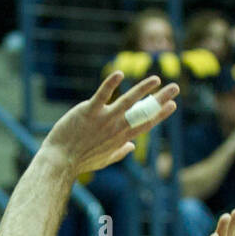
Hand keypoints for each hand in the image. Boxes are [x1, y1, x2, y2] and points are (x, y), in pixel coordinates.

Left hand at [44, 72, 178, 178]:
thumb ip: (119, 152)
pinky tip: (119, 73)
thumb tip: (131, 147)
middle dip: (160, 100)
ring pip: (127, 101)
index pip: (145, 124)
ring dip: (143, 89)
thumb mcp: (103, 160)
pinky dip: (110, 84)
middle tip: (175, 88)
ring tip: (156, 79)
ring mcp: (104, 119)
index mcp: (121, 138)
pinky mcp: (89, 111)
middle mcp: (116, 128)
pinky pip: (102, 95)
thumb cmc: (80, 162)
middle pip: (143, 112)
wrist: (59, 161)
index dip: (160, 114)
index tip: (173, 105)